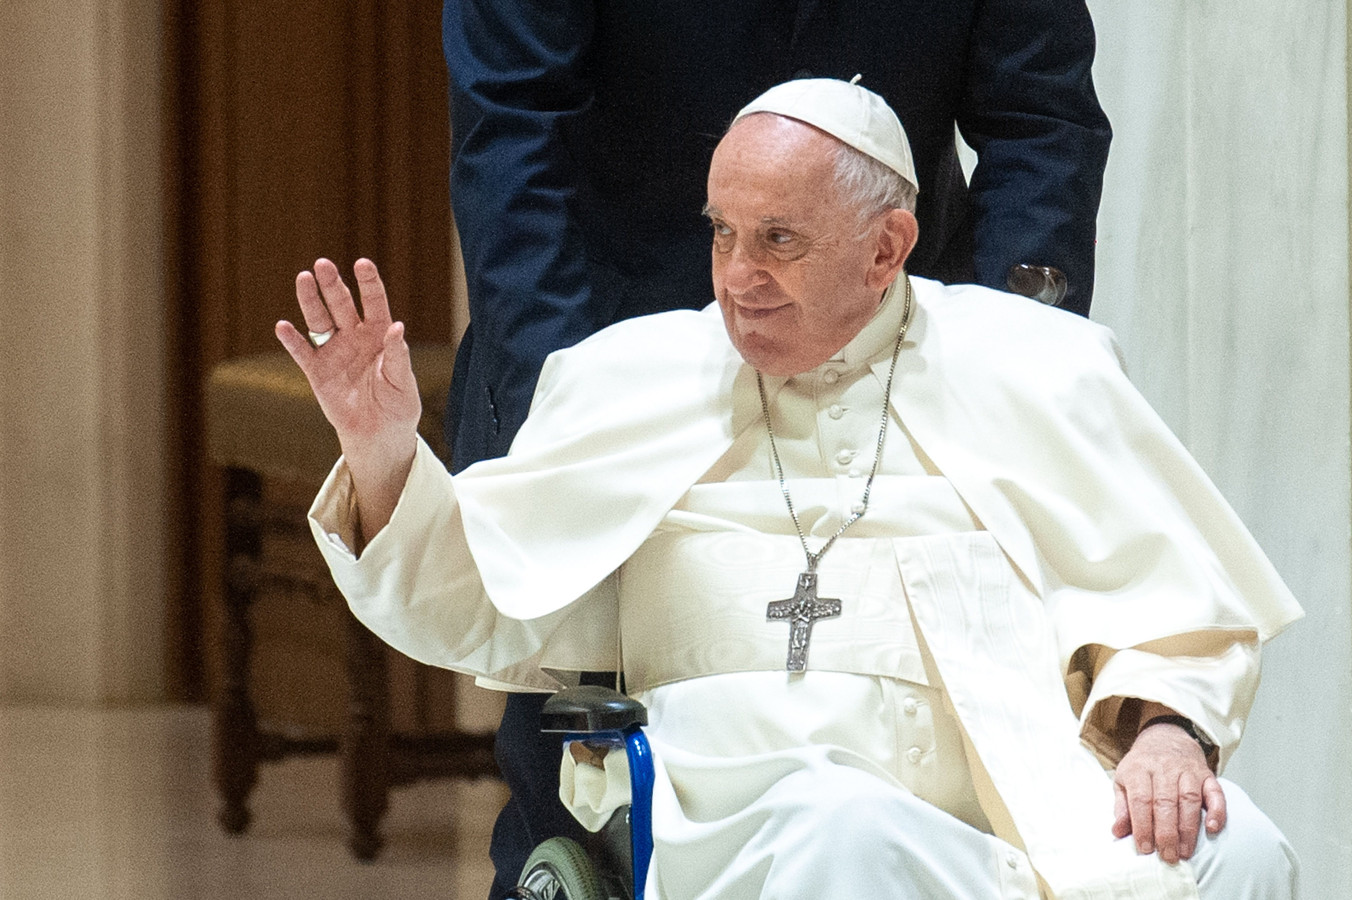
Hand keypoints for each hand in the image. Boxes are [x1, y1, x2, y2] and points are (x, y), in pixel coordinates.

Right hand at [276, 258, 419, 540]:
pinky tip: (283, 327)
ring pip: (319, 320)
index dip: (369, 282)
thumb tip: (396, 327)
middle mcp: (354, 336)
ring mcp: (334, 352)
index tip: (362, 263)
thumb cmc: (398, 405)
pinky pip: (303, 353)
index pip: (374, 302)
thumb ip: (398, 356)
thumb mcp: (403, 382)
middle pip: (341, 304)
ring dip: (310, 300)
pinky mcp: (317, 372)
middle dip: (333, 284)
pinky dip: (292, 340)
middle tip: (323, 265)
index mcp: (379, 334)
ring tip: (303, 279)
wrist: (379, 434)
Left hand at [1112, 721, 1225, 863]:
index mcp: (1139, 769)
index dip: (1143, 826)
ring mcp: (1187, 771)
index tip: (1145, 848)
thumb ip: (1121, 807)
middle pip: (1166, 802)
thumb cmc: (1142, 766)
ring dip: (1188, 829)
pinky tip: (1213, 828)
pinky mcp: (1207, 775)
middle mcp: (1164, 768)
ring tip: (1185, 852)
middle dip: (1167, 833)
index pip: (1141, 800)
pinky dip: (1217, 811)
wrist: (1166, 738)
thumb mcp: (1123, 780)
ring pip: (1189, 800)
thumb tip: (1118, 832)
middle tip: (1168, 856)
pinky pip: (1216, 792)